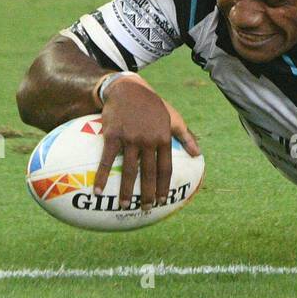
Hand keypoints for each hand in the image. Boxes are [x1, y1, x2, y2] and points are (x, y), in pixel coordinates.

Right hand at [94, 74, 199, 211]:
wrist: (128, 89)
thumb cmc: (153, 105)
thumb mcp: (173, 117)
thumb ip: (185, 136)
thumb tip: (197, 154)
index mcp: (163, 138)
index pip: (165, 168)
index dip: (164, 185)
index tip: (163, 200)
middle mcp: (148, 141)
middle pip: (149, 173)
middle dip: (148, 193)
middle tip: (146, 208)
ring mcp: (130, 138)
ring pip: (130, 169)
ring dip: (127, 190)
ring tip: (125, 205)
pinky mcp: (112, 135)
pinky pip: (107, 160)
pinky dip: (102, 176)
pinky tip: (98, 189)